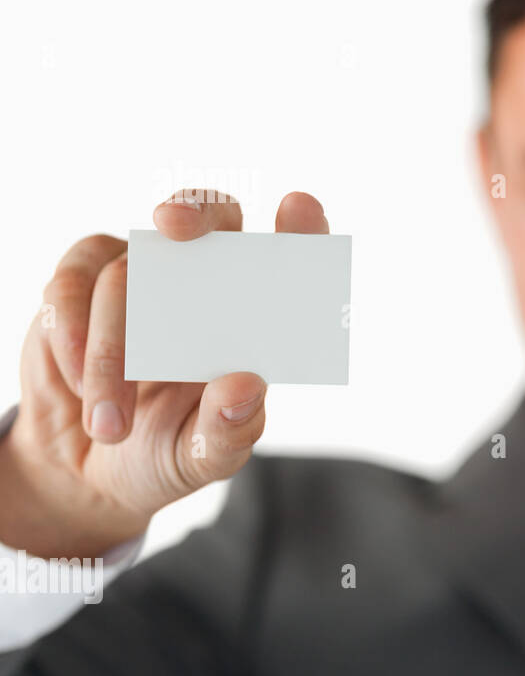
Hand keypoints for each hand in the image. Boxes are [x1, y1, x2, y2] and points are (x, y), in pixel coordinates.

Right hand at [0, 189, 329, 557]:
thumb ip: (227, 429)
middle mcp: (206, 282)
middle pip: (213, 216)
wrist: (85, 467)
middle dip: (195, 210)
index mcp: (256, 318)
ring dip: (112, 349)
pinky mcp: (82, 282)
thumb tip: (244, 388)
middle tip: (175, 224)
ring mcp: (144, 275)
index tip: (298, 208)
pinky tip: (76, 384)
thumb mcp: (202, 456)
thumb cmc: (165, 452)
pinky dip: (71, 334)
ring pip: (130, 268)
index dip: (302, 227)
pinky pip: (72, 282)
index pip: (293, 256)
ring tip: (110, 424)